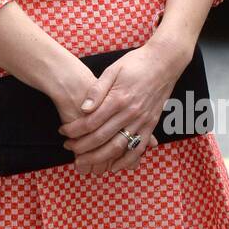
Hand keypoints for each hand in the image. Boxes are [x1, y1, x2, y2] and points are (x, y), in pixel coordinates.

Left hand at [43, 53, 147, 175]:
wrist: (164, 62)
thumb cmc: (136, 64)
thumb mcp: (113, 70)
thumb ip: (97, 90)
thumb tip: (83, 108)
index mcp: (118, 98)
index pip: (91, 121)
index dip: (74, 129)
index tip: (63, 131)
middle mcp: (131, 113)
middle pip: (102, 138)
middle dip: (82, 146)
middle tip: (69, 148)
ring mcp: (143, 121)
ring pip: (119, 147)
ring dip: (100, 158)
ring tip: (85, 161)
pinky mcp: (151, 125)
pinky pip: (138, 148)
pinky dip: (126, 161)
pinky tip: (114, 166)